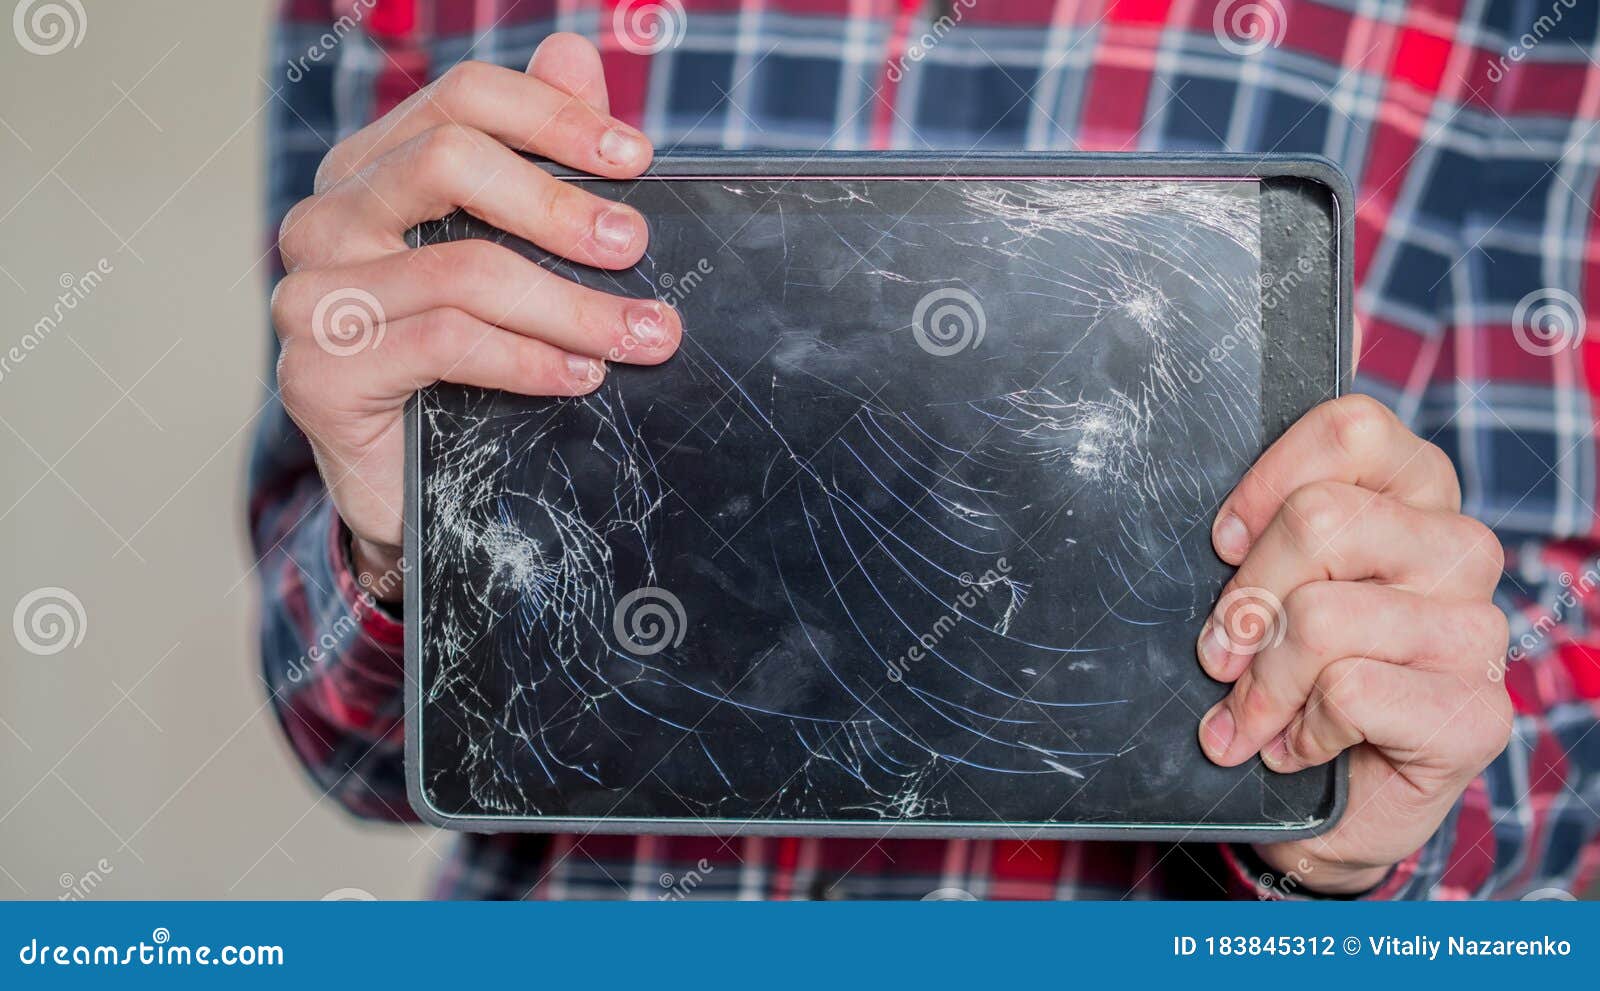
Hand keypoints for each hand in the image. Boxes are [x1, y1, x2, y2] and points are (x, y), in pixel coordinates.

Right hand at [269, 35, 680, 596]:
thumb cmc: (461, 367)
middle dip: (561, 205)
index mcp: (370, 172)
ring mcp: (311, 296)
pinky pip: (444, 344)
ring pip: (463, 269)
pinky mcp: (318, 373)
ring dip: (573, 306)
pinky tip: (581, 375)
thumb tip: (577, 52)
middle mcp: (325, 219)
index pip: (460, 100)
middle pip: (449, 162)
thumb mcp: (509, 255)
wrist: (408, 489)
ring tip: (642, 334)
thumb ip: (538, 155)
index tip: (636, 157)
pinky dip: (529, 360)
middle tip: (637, 246)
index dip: (553, 115)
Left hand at [1197, 393, 1511, 893]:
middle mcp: (1459, 551)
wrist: (1332, 806)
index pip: (1354, 430)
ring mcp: (1476, 632)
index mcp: (1414, 496)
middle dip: (1246, 600)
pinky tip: (1305, 747)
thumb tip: (1222, 533)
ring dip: (1264, 683)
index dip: (1267, 483)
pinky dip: (1302, 730)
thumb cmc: (1294, 678)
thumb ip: (1262, 536)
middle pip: (1320, 521)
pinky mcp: (1476, 714)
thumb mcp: (1268, 588)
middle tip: (1222, 655)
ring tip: (1255, 716)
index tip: (1226, 544)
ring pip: (1322, 615)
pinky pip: (1348, 690)